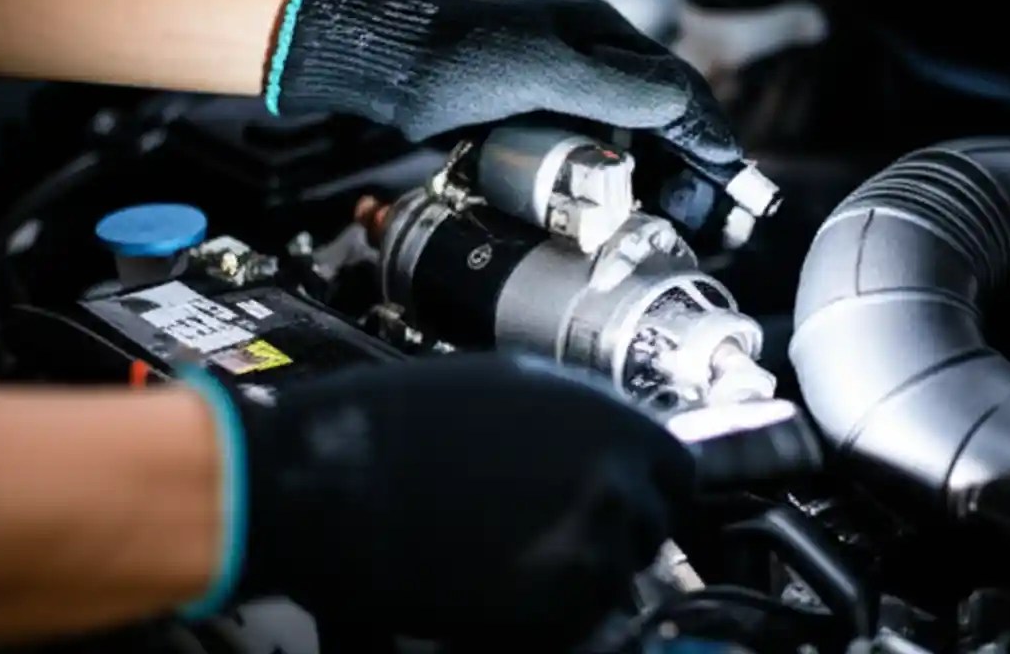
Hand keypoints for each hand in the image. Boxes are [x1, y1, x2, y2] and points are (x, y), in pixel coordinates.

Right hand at [227, 352, 693, 646]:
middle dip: (609, 537)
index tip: (612, 504)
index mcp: (613, 419)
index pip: (676, 472)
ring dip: (574, 580)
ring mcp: (593, 544)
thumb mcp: (512, 389)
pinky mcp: (557, 605)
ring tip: (507, 562)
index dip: (641, 491)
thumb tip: (609, 451)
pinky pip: (574, 621)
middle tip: (545, 538)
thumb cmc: (401, 425)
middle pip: (650, 529)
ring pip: (614, 581)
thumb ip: (579, 423)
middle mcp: (618, 477)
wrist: (333, 480)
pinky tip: (489, 589)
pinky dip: (542, 616)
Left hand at [271, 0, 744, 179]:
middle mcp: (593, 66)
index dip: (710, 143)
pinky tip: (615, 211)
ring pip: (631, 145)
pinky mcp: (540, 124)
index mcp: (605, 41)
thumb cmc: (459, 60)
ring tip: (664, 223)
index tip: (735, 186)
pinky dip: (613, 186)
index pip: (679, 94)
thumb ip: (616, 88)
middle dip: (688, 173)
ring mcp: (566, 95)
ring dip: (654, 184)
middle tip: (698, 220)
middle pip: (662, 124)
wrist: (387, 67)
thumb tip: (686, 112)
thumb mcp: (545, 70)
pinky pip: (593, 158)